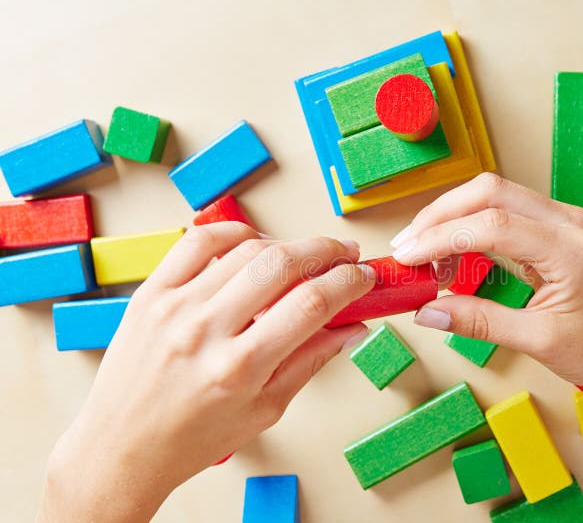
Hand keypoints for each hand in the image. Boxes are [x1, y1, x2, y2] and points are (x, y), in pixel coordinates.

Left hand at [39, 223, 374, 522]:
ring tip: (301, 257)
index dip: (349, 281)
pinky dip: (232, 233)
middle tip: (344, 254)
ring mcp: (174, 306)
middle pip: (282, 265)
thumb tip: (352, 327)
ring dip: (285, 245)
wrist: (122, 448)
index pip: (312, 303)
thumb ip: (311, 361)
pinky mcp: (151, 293)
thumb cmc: (192, 438)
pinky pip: (196, 242)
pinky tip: (252, 244)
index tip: (363, 275)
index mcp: (240, 368)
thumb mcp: (266, 410)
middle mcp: (206, 330)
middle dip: (326, 251)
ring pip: (245, 250)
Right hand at [390, 173, 582, 391]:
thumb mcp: (537, 341)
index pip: (491, 225)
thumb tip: (427, 313)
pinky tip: (450, 253)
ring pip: (493, 194)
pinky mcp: (553, 229)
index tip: (409, 259)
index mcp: (568, 248)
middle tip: (407, 249)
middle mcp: (566, 221)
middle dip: (440, 215)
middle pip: (489, 191)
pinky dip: (469, 225)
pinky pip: (503, 211)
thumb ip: (479, 321)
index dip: (442, 237)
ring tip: (423, 254)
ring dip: (452, 217)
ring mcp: (562, 220)